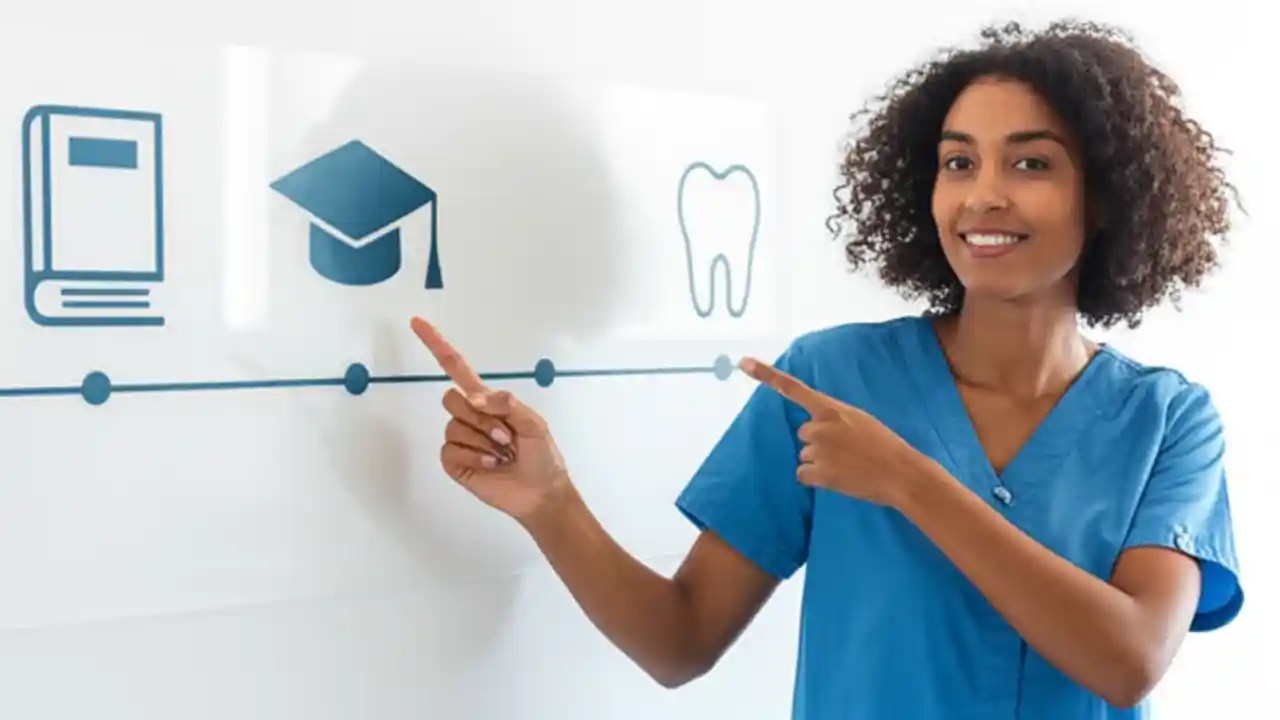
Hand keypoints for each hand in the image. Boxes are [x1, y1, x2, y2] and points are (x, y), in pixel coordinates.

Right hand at [411, 316, 574, 526]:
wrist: (541, 493)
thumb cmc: (542, 456)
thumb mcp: (534, 422)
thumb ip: (507, 404)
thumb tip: (475, 397)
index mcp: (488, 401)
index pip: (456, 368)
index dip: (437, 345)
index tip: (417, 323)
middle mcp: (470, 416)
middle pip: (450, 398)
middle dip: (480, 418)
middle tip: (506, 437)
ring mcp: (460, 440)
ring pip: (453, 426)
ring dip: (482, 442)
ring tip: (502, 454)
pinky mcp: (455, 463)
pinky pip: (451, 451)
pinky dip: (474, 459)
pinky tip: (491, 465)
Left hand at [738, 356, 936, 508]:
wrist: (901, 474)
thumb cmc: (886, 447)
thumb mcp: (861, 421)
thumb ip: (836, 419)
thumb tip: (818, 427)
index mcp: (833, 409)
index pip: (794, 389)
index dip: (766, 375)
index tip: (743, 363)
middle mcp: (821, 426)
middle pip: (803, 433)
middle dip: (818, 443)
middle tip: (846, 451)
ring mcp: (819, 449)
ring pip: (805, 456)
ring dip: (820, 462)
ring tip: (848, 466)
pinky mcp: (819, 472)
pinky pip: (804, 475)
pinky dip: (817, 479)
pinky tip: (839, 478)